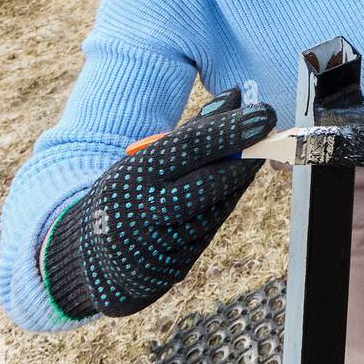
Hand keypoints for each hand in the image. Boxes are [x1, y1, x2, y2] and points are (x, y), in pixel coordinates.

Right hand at [41, 86, 275, 318]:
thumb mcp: (146, 158)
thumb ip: (194, 130)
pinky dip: (225, 205)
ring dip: (239, 181)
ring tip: (253, 156)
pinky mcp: (174, 267)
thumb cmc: (129, 192)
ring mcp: (160, 244)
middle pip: (209, 183)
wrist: (94, 256)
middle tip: (270, 136)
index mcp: (132, 175)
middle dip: (246, 158)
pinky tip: (233, 187)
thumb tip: (237, 96)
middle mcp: (146, 212)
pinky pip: (210, 231)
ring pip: (216, 209)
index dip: (231, 129)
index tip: (264, 113)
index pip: (190, 147)